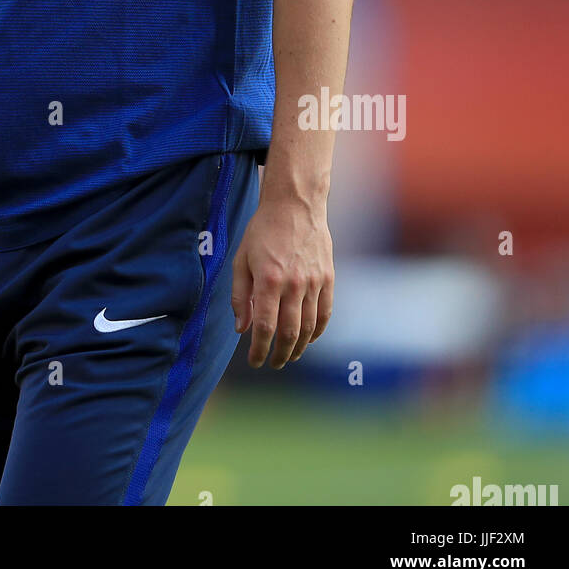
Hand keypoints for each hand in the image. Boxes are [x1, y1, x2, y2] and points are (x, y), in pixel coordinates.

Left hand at [231, 196, 332, 367]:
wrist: (294, 204)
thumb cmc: (262, 231)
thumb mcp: (241, 259)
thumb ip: (239, 296)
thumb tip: (241, 329)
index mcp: (268, 280)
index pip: (264, 327)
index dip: (259, 349)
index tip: (254, 361)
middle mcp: (293, 284)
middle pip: (290, 333)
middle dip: (280, 354)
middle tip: (273, 363)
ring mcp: (314, 282)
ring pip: (309, 327)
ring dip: (300, 348)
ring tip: (290, 356)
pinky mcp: (328, 278)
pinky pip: (325, 313)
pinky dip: (318, 331)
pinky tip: (309, 339)